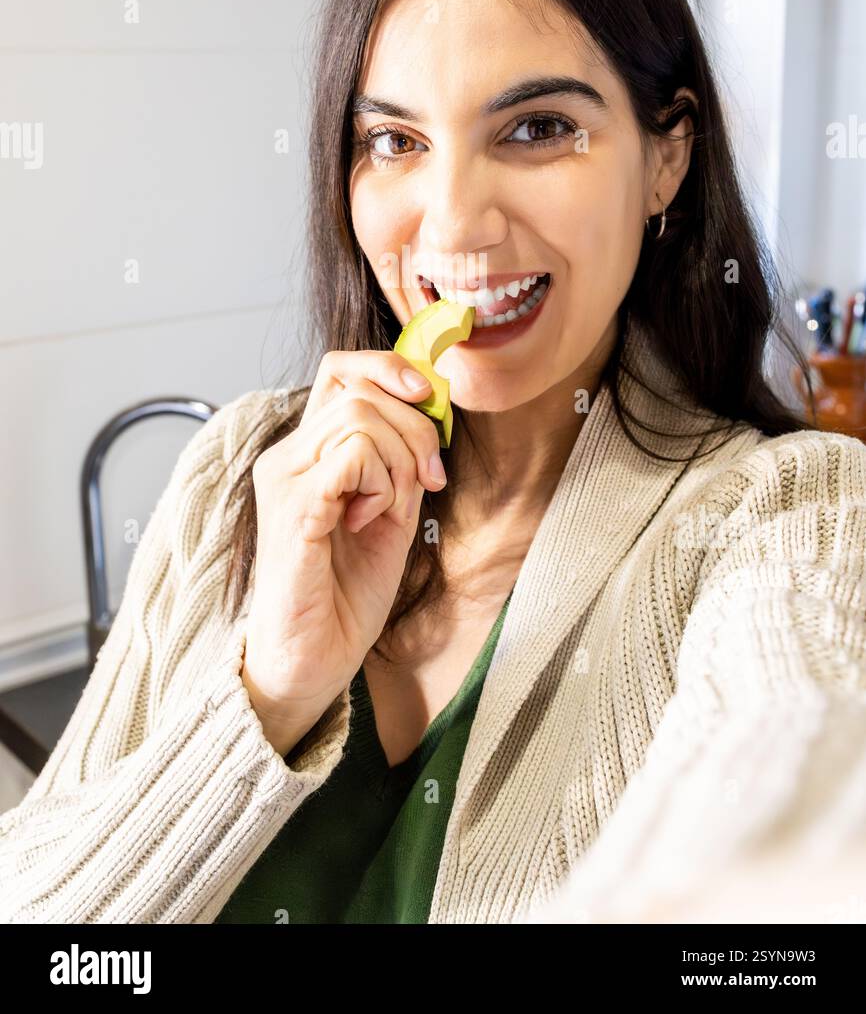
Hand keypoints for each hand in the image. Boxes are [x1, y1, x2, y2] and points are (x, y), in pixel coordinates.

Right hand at [240, 350, 447, 753]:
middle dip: (414, 431)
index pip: (341, 370)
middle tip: (424, 484)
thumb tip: (431, 402)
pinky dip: (380, 486)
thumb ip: (402, 457)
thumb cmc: (348, 591)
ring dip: (398, 464)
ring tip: (386, 511)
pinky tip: (366, 523)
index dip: (390, 369)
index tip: (429, 400)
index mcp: (307, 451)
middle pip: (361, 391)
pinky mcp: (292, 507)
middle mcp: (286, 456)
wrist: (315, 659)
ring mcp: (284, 479)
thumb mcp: (391, 508)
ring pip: (360, 418)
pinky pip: (353, 457)